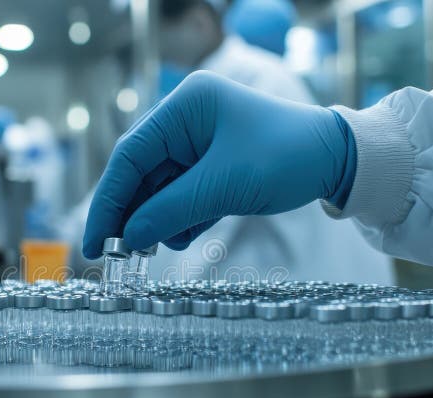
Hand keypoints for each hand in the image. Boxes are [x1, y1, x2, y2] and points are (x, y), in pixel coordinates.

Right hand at [82, 70, 355, 258]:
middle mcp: (185, 120)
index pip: (130, 155)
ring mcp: (197, 143)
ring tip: (161, 246)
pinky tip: (184, 235)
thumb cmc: (286, 158)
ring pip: (159, 189)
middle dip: (132, 215)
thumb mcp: (223, 186)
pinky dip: (179, 218)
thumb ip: (170, 210)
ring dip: (158, 221)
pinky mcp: (209, 165)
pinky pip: (180, 195)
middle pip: (140, 173)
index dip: (108, 201)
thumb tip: (128, 236)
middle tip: (117, 255)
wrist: (337, 161)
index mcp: (186, 107)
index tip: (94, 242)